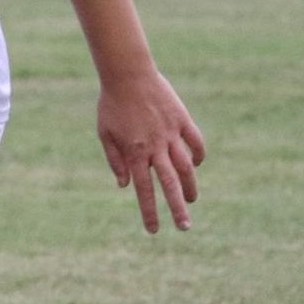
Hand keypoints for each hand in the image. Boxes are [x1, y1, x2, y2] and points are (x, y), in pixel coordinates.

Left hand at [96, 71, 205, 233]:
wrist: (127, 73)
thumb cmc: (111, 104)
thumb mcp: (105, 133)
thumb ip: (114, 160)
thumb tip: (124, 186)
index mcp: (134, 152)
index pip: (144, 190)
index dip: (150, 212)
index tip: (154, 230)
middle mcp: (155, 146)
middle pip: (170, 184)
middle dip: (178, 208)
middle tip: (185, 227)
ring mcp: (170, 133)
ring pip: (187, 166)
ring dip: (191, 186)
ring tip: (193, 200)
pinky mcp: (181, 119)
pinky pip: (195, 141)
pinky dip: (199, 154)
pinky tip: (198, 164)